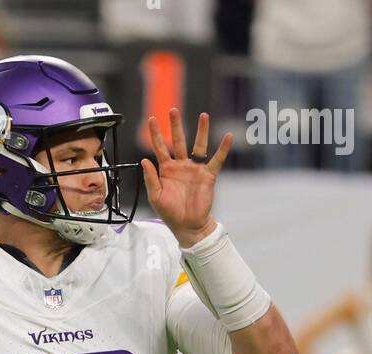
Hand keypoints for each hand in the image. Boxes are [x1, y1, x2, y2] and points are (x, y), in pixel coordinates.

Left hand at [141, 109, 232, 247]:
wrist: (187, 226)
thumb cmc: (170, 213)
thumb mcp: (155, 197)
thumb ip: (150, 178)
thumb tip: (144, 160)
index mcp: (166, 169)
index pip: (160, 147)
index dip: (156, 134)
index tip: (152, 119)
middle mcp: (181, 165)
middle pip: (179, 140)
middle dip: (176, 125)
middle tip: (173, 110)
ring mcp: (195, 169)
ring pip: (198, 145)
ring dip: (201, 131)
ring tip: (203, 116)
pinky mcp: (208, 175)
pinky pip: (216, 159)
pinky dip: (222, 149)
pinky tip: (227, 137)